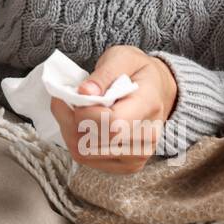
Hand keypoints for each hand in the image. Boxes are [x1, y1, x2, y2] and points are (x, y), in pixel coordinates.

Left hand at [49, 45, 177, 173]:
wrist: (158, 90)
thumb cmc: (138, 71)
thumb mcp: (122, 58)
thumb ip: (103, 74)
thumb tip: (84, 92)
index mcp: (148, 106)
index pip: (112, 124)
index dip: (84, 112)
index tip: (75, 94)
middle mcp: (146, 139)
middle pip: (93, 143)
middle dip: (69, 119)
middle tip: (65, 99)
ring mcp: (137, 157)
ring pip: (84, 154)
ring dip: (68, 130)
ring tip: (71, 110)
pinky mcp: (125, 166)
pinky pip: (86, 159)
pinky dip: (74, 140)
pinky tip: (79, 124)